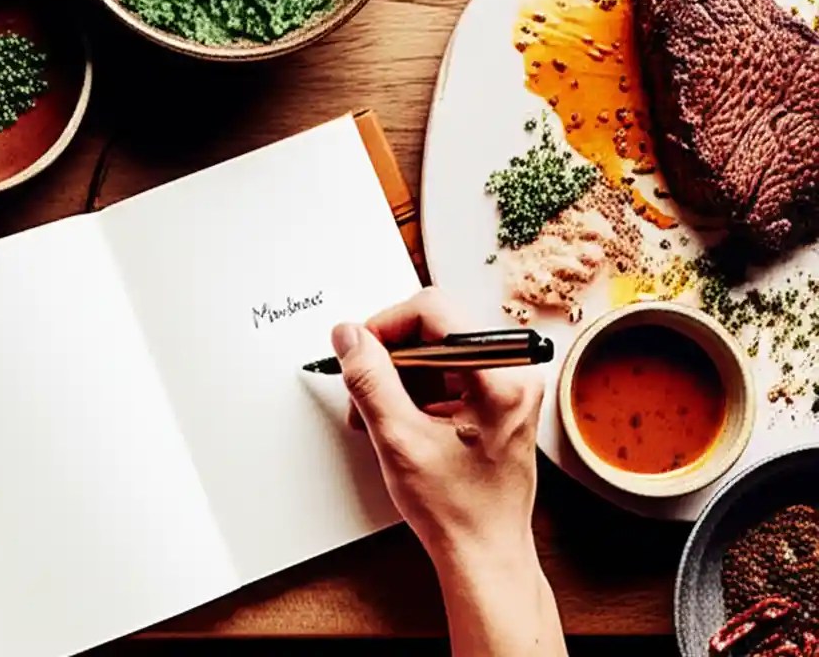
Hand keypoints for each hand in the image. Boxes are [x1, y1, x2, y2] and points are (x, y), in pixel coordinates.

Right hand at [332, 288, 564, 656]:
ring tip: (378, 415)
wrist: (484, 553)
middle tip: (364, 389)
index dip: (386, 325)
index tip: (359, 350)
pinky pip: (450, 372)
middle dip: (391, 356)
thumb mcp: (398, 440)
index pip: (435, 310)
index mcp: (501, 377)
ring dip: (400, 376)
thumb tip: (349, 336)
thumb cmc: (456, 511)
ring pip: (439, 350)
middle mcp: (515, 374)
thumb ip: (370, 380)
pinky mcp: (500, 401)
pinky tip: (399, 422)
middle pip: (437, 327)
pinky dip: (417, 391)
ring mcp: (510, 387)